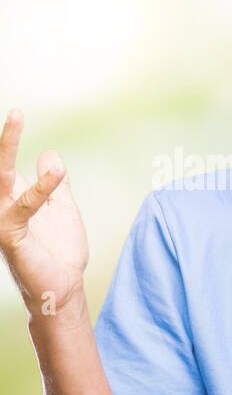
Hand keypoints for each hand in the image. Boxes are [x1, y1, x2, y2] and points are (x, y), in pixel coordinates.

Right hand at [0, 109, 88, 315]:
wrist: (63, 286)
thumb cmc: (60, 251)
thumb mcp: (62, 209)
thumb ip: (55, 183)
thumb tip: (49, 153)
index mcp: (13, 196)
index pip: (5, 160)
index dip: (6, 138)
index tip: (13, 111)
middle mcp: (1, 204)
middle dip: (2, 137)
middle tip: (12, 108)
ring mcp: (2, 218)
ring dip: (6, 147)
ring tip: (16, 117)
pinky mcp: (11, 235)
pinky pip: (23, 206)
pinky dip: (40, 188)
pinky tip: (56, 172)